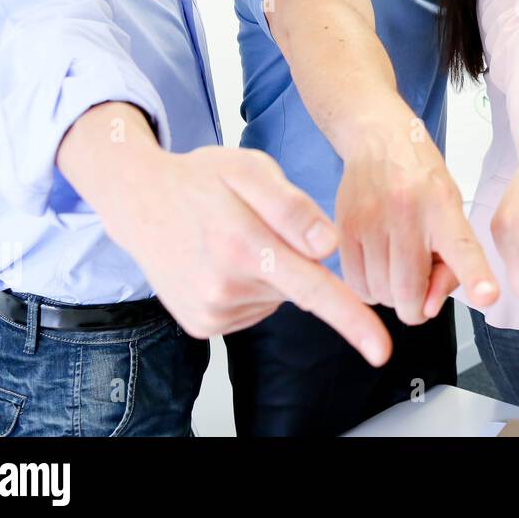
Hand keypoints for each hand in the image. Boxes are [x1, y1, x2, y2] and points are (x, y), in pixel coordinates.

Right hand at [114, 145, 393, 365]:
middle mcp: (225, 287)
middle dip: (294, 256)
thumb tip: (330, 246)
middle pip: (298, 284)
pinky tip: (222, 259)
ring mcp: (210, 311)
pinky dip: (250, 285)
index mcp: (243, 246)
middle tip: (253, 221)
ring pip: (276, 296)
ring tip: (232, 237)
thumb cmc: (200, 178)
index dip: (352, 320)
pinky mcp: (202, 324)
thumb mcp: (249, 169)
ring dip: (270, 269)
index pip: (313, 290)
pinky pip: (253, 306)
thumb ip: (293, 207)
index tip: (380, 349)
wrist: (138, 199)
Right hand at [335, 114, 497, 324]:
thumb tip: (428, 308)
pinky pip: (356, 285)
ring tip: (397, 266)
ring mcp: (372, 220)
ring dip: (391, 295)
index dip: (475, 277)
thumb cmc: (422, 181)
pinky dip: (368, 289)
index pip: (463, 248)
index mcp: (444, 208)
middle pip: (409, 291)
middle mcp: (408, 213)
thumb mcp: (452, 211)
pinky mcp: (345, 227)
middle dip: (416, 307)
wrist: (379, 141)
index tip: (488, 296)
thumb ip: (451, 262)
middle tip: (419, 289)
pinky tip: (377, 267)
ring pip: (380, 293)